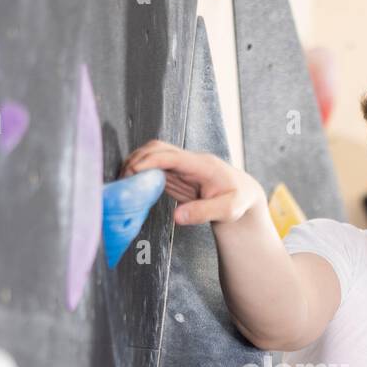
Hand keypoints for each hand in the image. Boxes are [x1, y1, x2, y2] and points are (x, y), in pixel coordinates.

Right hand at [119, 139, 261, 225]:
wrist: (244, 195)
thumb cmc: (239, 201)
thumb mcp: (228, 210)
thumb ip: (203, 212)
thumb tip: (178, 217)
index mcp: (203, 164)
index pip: (171, 156)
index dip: (150, 161)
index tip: (132, 171)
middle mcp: (190, 161)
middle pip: (157, 149)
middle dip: (137, 160)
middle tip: (122, 181)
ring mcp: (183, 166)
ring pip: (153, 156)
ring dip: (136, 165)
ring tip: (123, 184)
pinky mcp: (177, 174)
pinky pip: (155, 168)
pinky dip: (141, 174)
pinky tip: (133, 187)